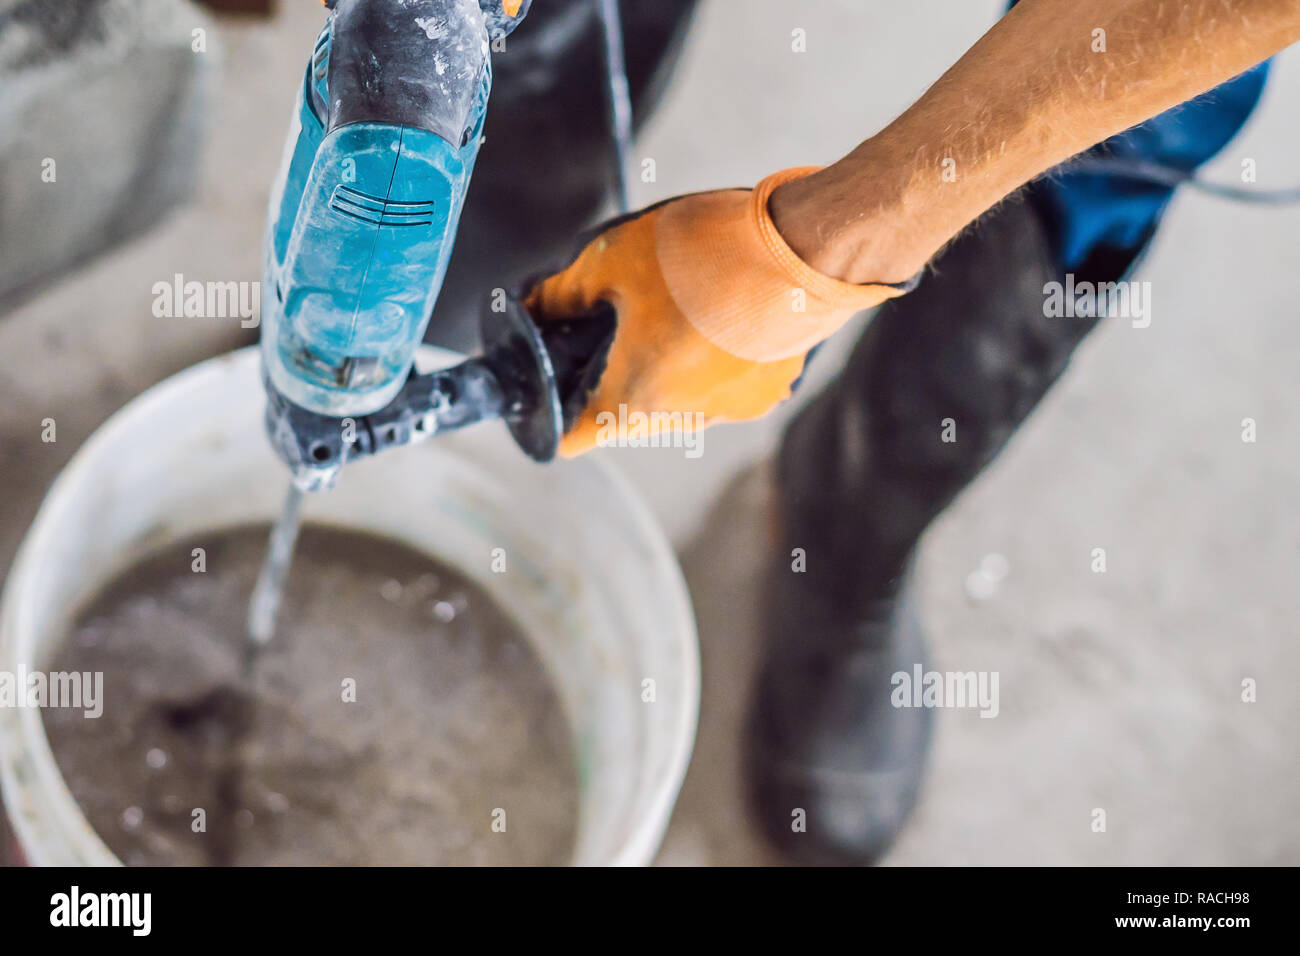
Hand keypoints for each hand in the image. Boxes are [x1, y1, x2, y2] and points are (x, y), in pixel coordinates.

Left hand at [524, 168, 912, 455]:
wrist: (807, 247)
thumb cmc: (705, 255)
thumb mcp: (612, 259)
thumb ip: (561, 294)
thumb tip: (533, 309)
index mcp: (636, 398)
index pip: (572, 436)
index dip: (549, 413)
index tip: (545, 384)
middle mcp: (685, 419)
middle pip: (623, 416)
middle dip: (607, 379)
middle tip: (606, 327)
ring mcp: (732, 409)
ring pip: (674, 403)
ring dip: (660, 370)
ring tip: (671, 312)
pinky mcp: (769, 391)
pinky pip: (720, 387)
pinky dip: (706, 362)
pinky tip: (715, 315)